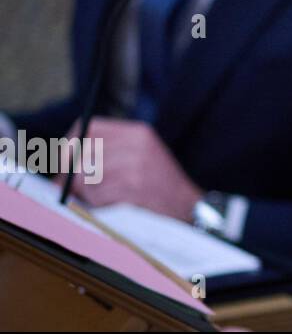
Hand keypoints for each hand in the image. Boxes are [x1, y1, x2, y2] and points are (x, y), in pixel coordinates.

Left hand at [65, 118, 201, 218]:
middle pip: (83, 151)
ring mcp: (135, 166)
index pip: (90, 127)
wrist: (187, 206)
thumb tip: (61, 161)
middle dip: (71, 171)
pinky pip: (96, 195)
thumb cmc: (157, 184)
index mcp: (138, 132)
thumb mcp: (140, 155)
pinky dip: (97, 204)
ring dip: (86, 191)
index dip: (71, 143)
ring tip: (102, 197)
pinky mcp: (133, 189)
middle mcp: (137, 145)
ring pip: (85, 175)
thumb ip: (106, 151)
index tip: (65, 160)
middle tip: (71, 187)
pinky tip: (112, 205)